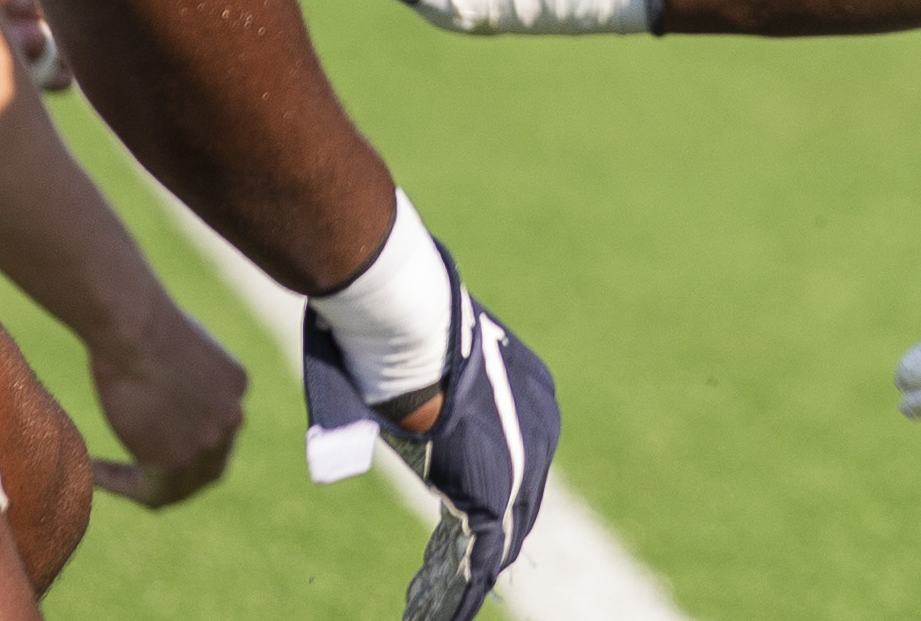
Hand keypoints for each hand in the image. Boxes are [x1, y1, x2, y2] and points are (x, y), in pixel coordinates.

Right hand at [88, 297, 248, 508]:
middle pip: (209, 464)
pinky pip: (143, 488)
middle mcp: (232, 417)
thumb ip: (178, 373)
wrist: (136, 331)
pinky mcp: (178, 462)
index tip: (151, 441)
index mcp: (235, 386)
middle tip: (139, 476)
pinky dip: (114, 481)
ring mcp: (210, 442)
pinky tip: (91, 469)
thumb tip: (158, 387)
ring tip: (109, 477)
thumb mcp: (176, 344)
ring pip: (179, 485)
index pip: (216, 428)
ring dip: (143, 486)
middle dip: (178, 476)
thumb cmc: (143, 325)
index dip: (184, 440)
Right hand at [302, 246, 557, 620]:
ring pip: (500, 539)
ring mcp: (523, 465)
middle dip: (485, 544)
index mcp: (528, 390)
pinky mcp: (495, 495)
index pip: (513, 457)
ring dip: (468, 578)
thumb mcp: (422, 358)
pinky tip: (437, 616)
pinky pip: (484, 558)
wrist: (413, 329)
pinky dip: (460, 593)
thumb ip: (415, 385)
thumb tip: (381, 376)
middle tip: (453, 580)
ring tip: (438, 611)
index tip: (465, 523)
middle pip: (514, 504)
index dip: (489, 494)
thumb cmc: (399, 330)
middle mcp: (539, 430)